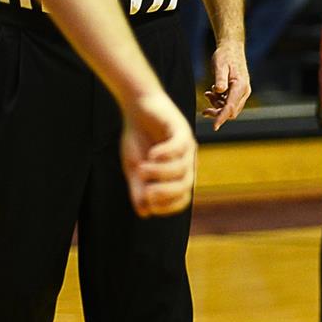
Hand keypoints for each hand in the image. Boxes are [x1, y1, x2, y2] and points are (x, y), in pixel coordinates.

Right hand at [119, 91, 196, 216]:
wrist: (136, 108)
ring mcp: (187, 144)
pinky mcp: (181, 128)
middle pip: (185, 186)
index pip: (183, 198)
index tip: (148, 203)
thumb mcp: (134, 168)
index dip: (168, 206)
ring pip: (181, 167)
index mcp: (178, 173)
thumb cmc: (137, 138)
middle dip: (165, 193)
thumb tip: (144, 213)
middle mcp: (187, 160)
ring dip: (160, 173)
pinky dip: (166, 154)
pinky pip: (180, 146)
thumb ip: (138, 189)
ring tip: (142, 169)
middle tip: (146, 191)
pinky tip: (152, 154)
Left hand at [202, 39, 251, 129]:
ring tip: (208, 94)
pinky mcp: (238, 92)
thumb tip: (218, 91)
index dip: (222, 118)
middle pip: (232, 112)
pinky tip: (211, 93)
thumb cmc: (225, 56)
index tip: (214, 127)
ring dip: (217, 106)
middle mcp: (244, 91)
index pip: (231, 107)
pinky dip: (219, 102)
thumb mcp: (220, 65)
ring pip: (230, 109)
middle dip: (218, 113)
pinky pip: (228, 103)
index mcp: (241, 86)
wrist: (231, 48)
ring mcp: (242, 92)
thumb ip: (220, 79)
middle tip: (204, 111)